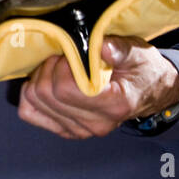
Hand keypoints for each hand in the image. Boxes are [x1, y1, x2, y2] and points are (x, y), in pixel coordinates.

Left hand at [17, 36, 178, 138]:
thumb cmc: (142, 70)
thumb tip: (99, 47)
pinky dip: (31, 94)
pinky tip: (46, 82)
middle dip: (49, 68)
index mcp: (114, 106)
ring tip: (58, 68)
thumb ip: (118, 49)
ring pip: (34, 102)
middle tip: (65, 58)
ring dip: (40, 78)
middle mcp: (95, 124)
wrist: (148, 91)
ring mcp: (79, 130)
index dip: (62, 66)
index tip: (73, 54)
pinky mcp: (66, 130)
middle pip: (46, 94)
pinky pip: (30, 113)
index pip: (66, 89)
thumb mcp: (137, 53)